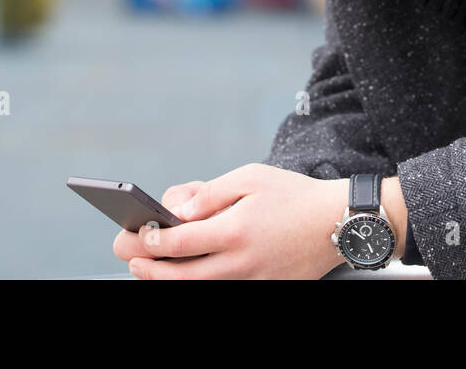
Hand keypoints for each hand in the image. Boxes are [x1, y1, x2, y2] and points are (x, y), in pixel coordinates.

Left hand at [111, 163, 349, 278]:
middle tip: (128, 258)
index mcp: (235, 230)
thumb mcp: (250, 178)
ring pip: (200, 287)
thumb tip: (176, 210)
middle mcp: (242, 263)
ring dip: (169, 280)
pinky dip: (199, 281)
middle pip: (182, 275)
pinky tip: (186, 272)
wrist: (337, 222)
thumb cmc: (292, 195)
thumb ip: (210, 194)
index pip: (180, 243)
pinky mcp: (264, 288)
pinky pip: (224, 288)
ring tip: (148, 268)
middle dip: (149, 268)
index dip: (152, 241)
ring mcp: (253, 281)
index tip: (138, 233)